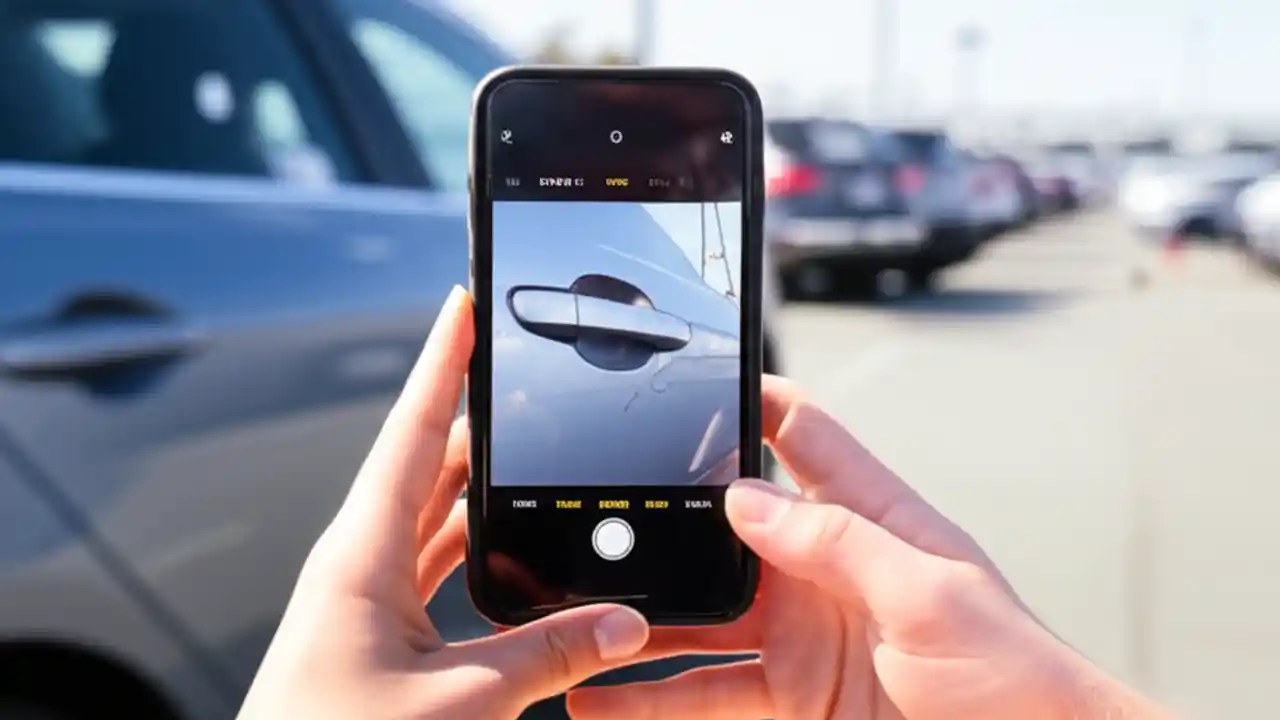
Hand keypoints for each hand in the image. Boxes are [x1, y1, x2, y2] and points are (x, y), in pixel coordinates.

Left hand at [239, 287, 650, 719]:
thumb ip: (549, 657)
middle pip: (431, 466)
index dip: (441, 362)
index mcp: (361, 555)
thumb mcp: (462, 705)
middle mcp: (362, 564)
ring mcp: (372, 599)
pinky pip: (442, 568)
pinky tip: (525, 551)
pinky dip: (485, 552)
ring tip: (543, 455)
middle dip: (482, 421)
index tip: (465, 302)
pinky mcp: (386, 634)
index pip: (410, 431)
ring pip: (440, 519)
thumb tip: (622, 623)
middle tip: (532, 380)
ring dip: (489, 491)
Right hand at [568, 376, 1163, 719]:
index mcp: (870, 521)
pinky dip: (653, 698)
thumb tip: (748, 497)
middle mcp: (824, 571)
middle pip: (727, 528)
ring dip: (644, 620)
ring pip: (701, 616)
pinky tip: (608, 699)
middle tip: (599, 521)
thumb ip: (838, 542)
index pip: (803, 436)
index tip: (693, 377)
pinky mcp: (790, 697)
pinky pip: (707, 692)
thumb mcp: (931, 596)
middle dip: (666, 523)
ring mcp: (801, 637)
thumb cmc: (1016, 675)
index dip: (752, 399)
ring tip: (583, 618)